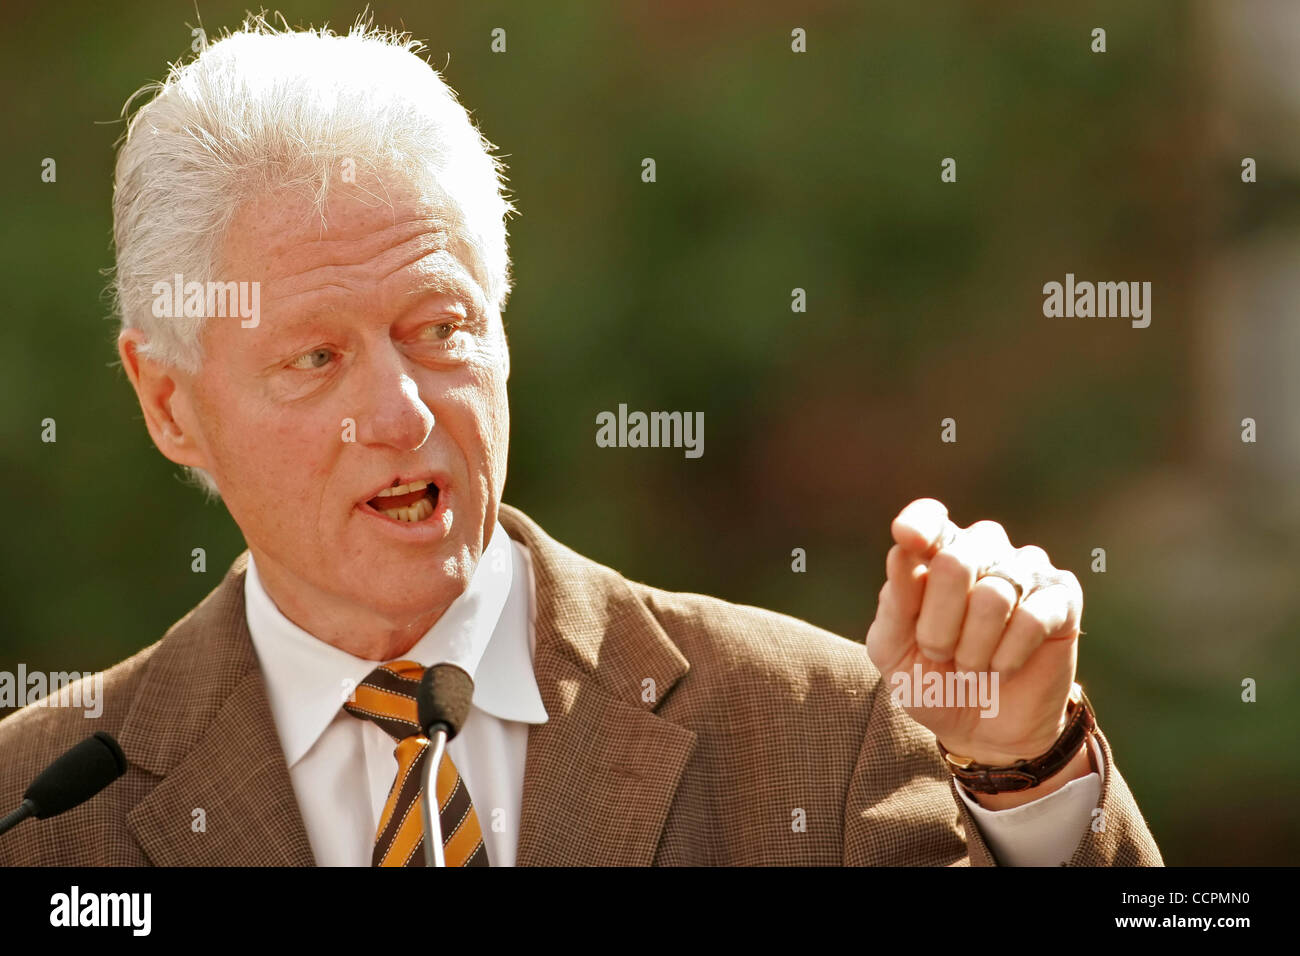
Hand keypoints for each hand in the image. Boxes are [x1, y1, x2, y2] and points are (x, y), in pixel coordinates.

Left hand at [865, 498, 1081, 766]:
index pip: (929, 519)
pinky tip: (1002, 668)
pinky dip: (1008, 655)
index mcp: (936, 554)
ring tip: (972, 666)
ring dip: (973, 647)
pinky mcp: (1062, 599)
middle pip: (956, 560)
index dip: (920, 524)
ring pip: (993, 594)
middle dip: (938, 623)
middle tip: (939, 652)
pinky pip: (1032, 617)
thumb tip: (901, 548)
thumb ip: (895, 601)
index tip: (907, 537)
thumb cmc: (931, 681)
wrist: (980, 731)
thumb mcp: (893, 650)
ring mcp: (1025, 571)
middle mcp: (983, 551)